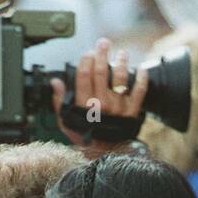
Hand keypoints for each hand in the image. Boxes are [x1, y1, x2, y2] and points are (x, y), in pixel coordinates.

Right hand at [51, 37, 148, 151]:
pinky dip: (142, 79)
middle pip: (102, 71)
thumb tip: (55, 82)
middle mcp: (101, 103)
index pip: (84, 73)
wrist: (104, 155)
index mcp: (84, 104)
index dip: (86, 59)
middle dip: (102, 53)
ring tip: (121, 53)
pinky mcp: (131, 112)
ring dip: (121, 61)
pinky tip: (141, 69)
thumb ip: (59, 101)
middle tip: (104, 43)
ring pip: (120, 77)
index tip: (88, 53)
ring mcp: (118, 107)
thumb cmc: (84, 137)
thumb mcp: (66, 122)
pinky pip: (139, 91)